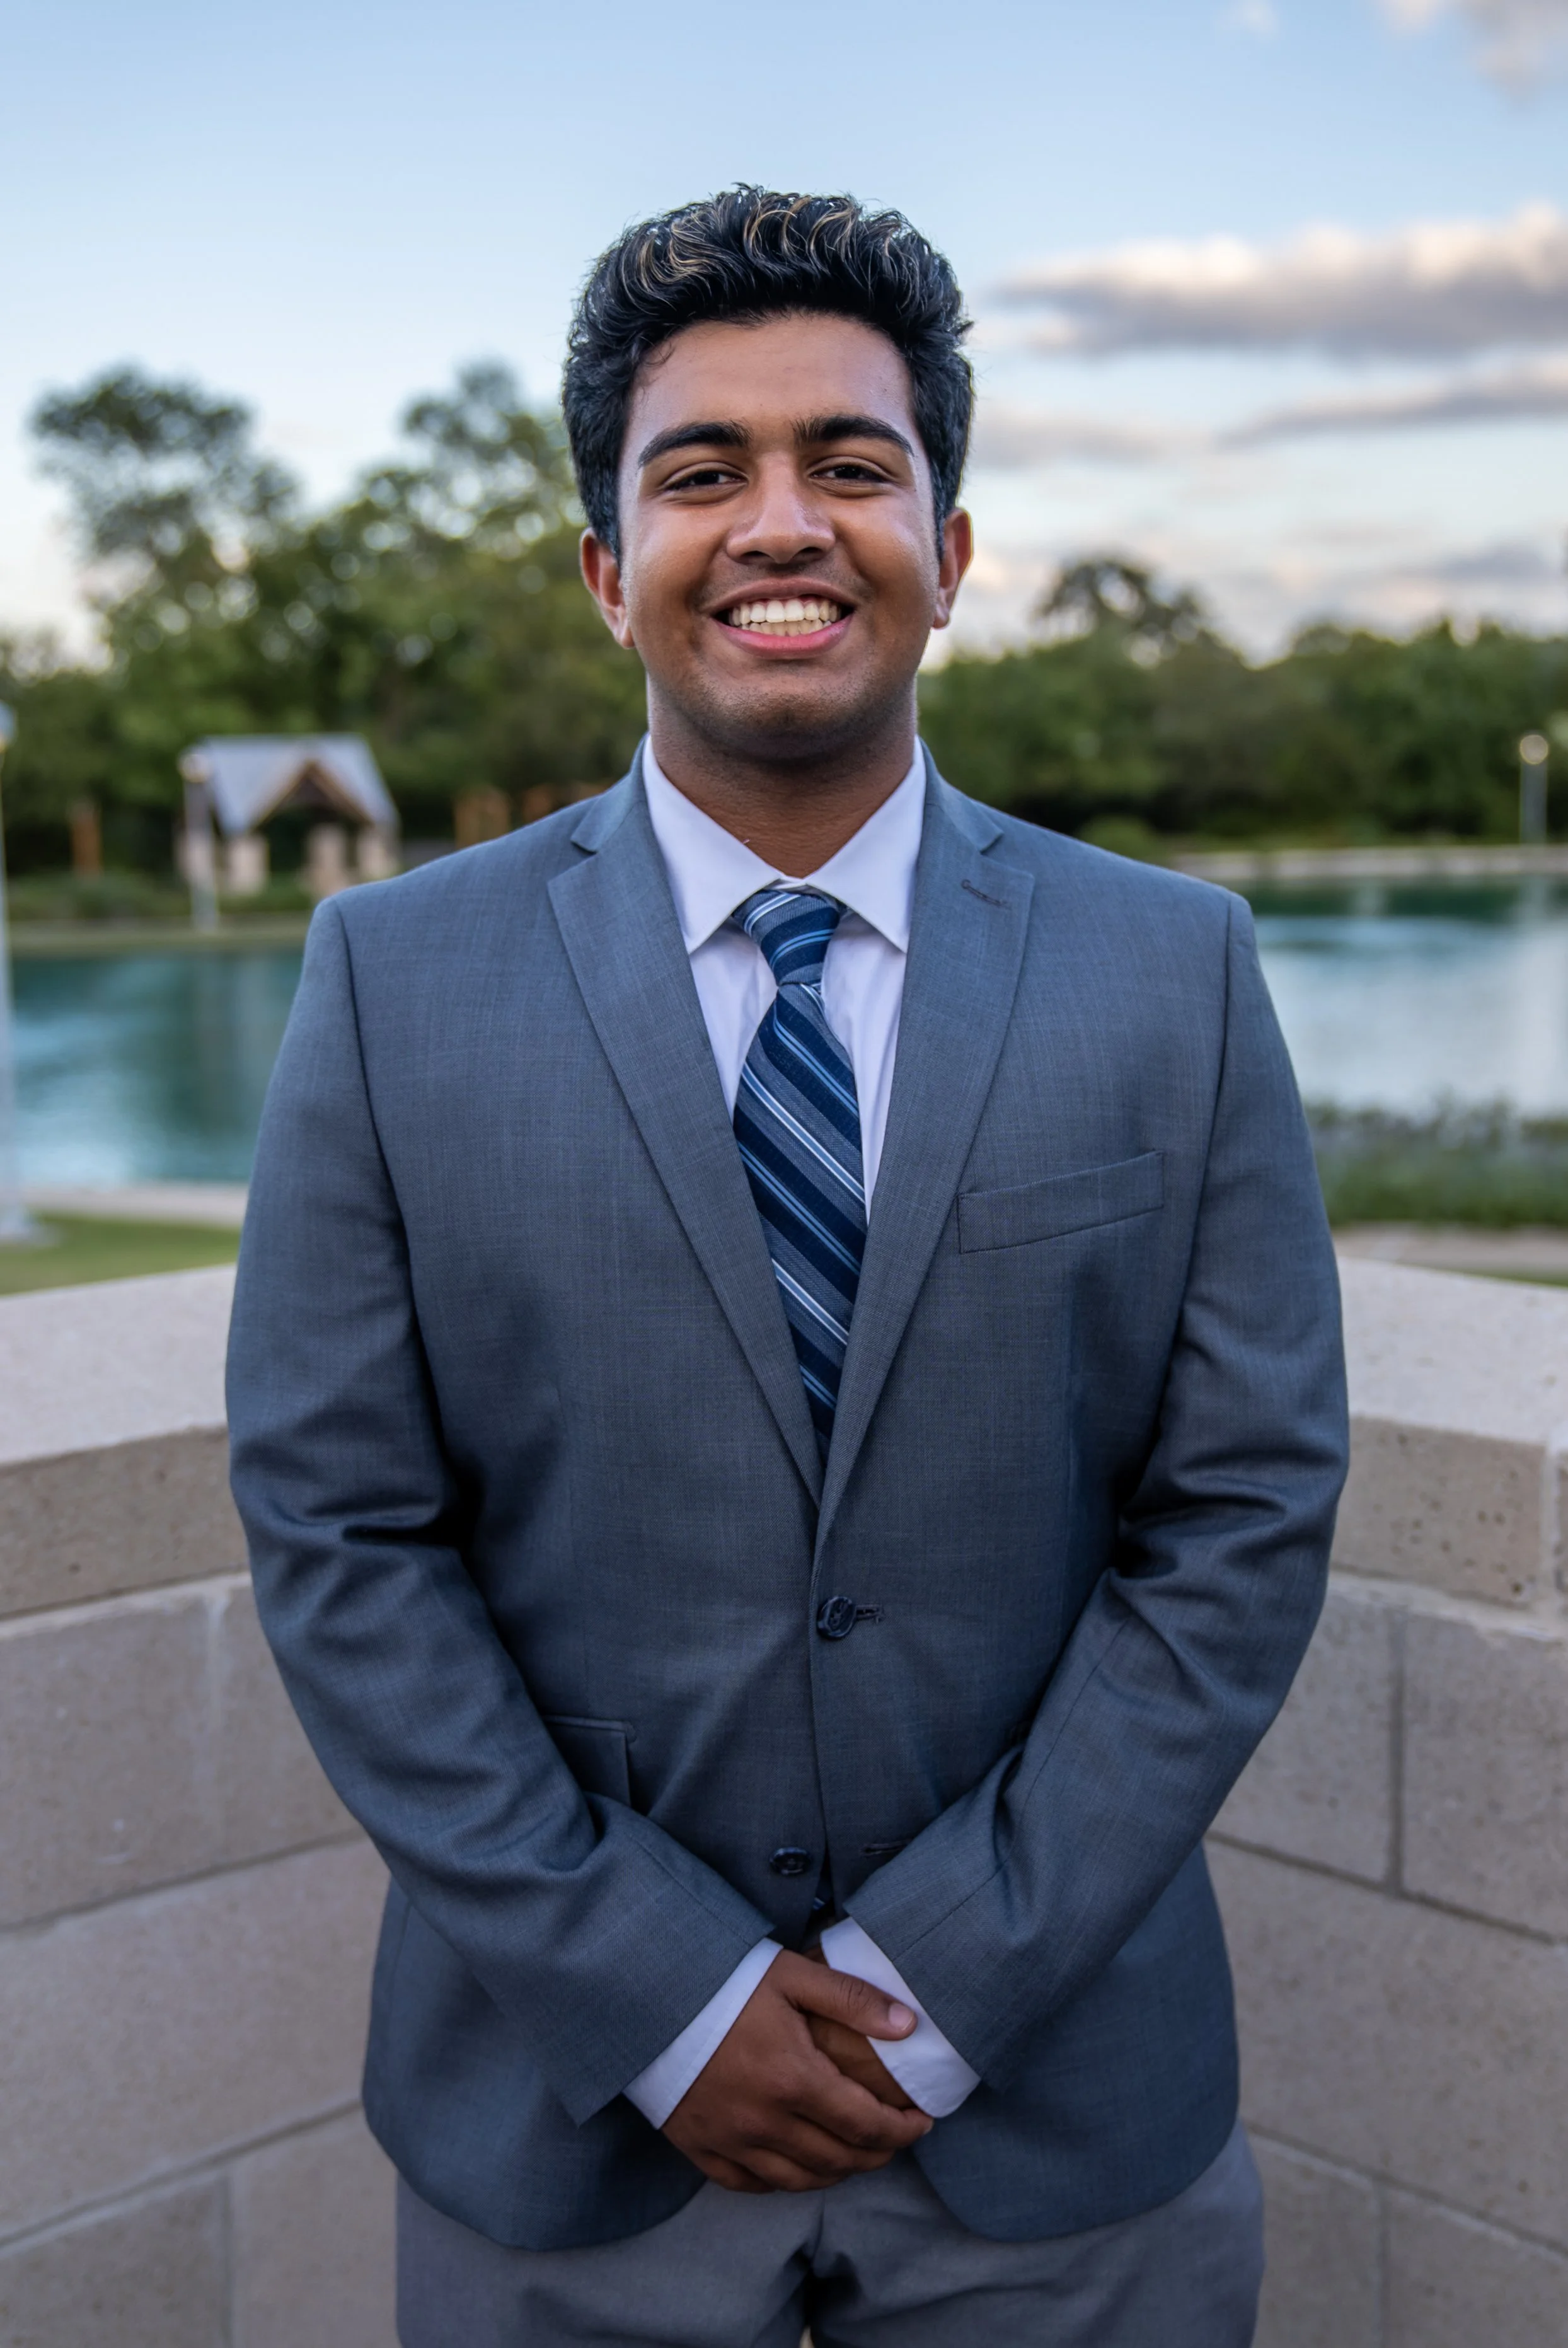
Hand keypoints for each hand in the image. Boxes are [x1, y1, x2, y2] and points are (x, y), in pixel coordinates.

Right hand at [661, 1950, 933, 2193]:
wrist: (646, 1994)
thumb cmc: (723, 1978)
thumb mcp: (792, 1975)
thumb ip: (852, 1999)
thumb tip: (908, 2025)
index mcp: (794, 2079)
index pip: (866, 2124)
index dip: (901, 2130)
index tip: (922, 2121)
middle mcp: (765, 2121)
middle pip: (838, 2158)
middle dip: (877, 2154)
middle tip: (895, 2138)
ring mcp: (730, 2140)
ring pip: (798, 2180)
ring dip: (837, 2173)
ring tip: (855, 2154)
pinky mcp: (699, 2147)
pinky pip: (751, 2184)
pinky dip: (782, 2182)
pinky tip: (796, 2166)